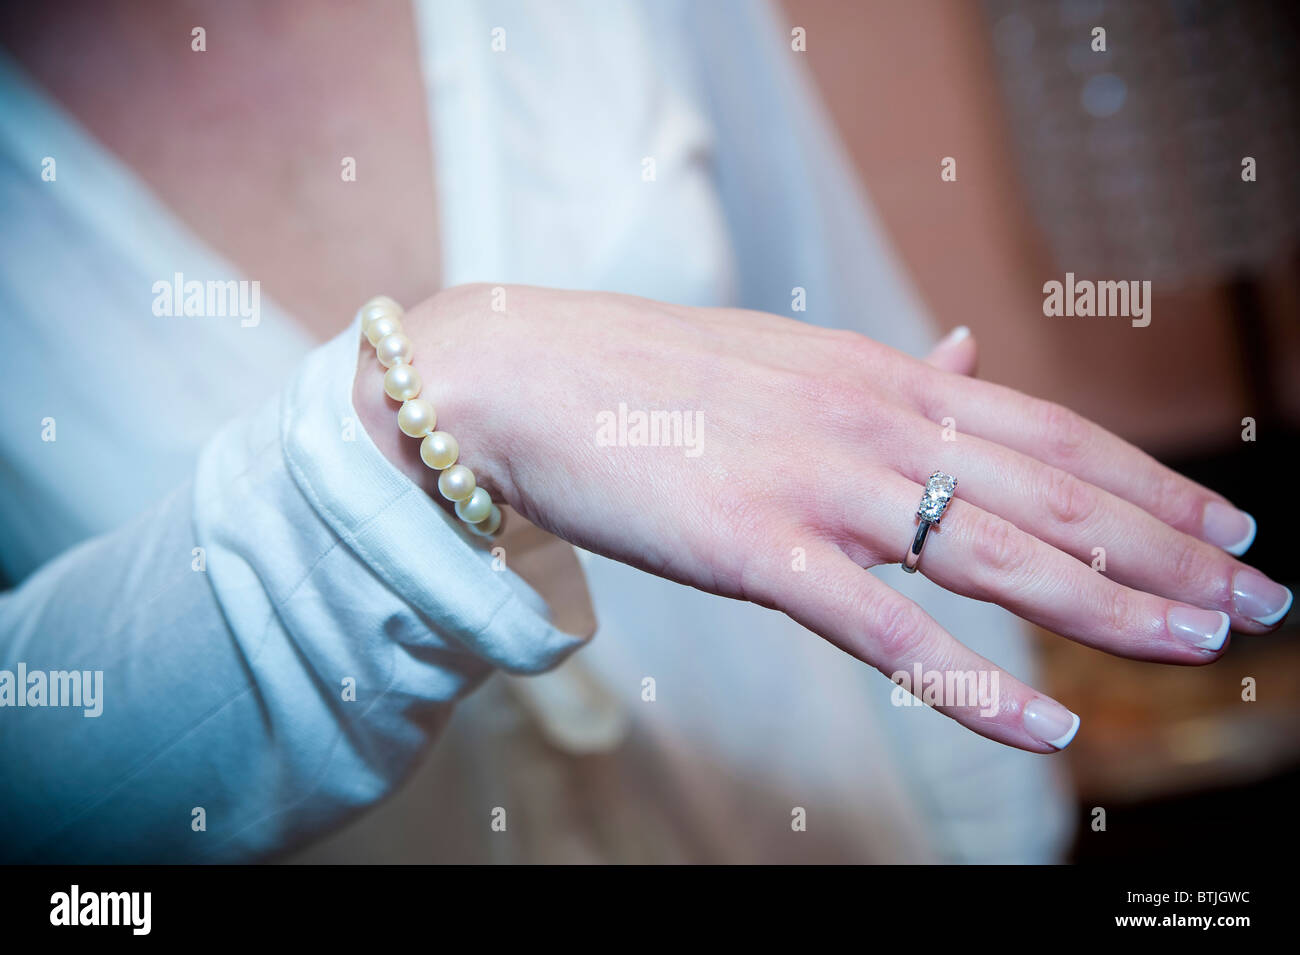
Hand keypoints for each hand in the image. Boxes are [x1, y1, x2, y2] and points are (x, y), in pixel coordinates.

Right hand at [354, 285, 1290, 751]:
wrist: (527, 376)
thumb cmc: (654, 375)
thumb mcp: (790, 358)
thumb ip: (889, 370)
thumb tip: (965, 351)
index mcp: (882, 377)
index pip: (1050, 431)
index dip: (1151, 481)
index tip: (1227, 523)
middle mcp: (872, 422)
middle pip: (1054, 492)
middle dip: (1169, 550)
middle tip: (1262, 597)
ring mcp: (819, 484)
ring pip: (996, 552)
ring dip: (1112, 604)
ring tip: (1201, 643)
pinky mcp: (756, 548)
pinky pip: (884, 625)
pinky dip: (972, 680)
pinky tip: (1047, 722)